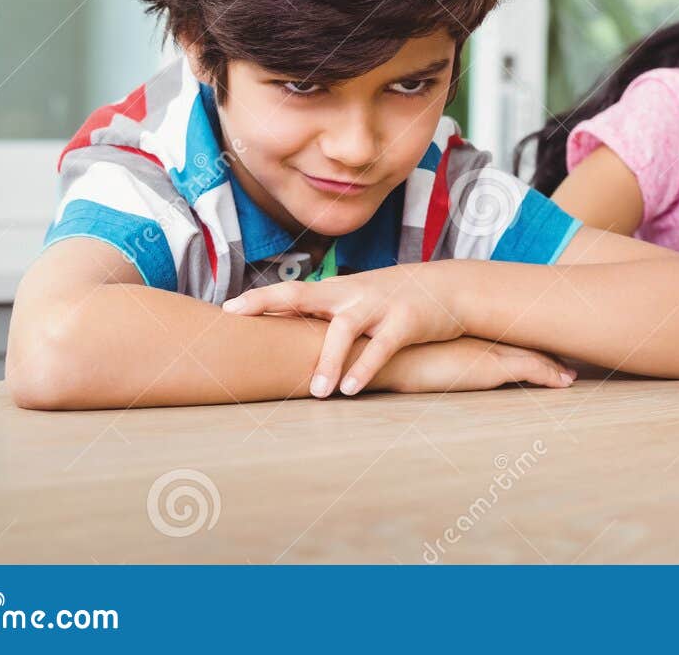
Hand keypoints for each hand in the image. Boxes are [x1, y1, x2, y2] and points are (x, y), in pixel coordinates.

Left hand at [222, 265, 465, 396]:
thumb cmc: (396, 299)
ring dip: (328, 361)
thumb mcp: (361, 300)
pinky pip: (382, 347)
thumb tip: (291, 335)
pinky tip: (351, 389)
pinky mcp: (406, 321)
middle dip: (268, 302)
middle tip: (237, 317)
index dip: (259, 297)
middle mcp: (352, 293)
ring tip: (317, 392)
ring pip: (344, 329)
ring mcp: (379, 305)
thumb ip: (330, 315)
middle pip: (303, 294)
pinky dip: (365, 368)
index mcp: (338, 290)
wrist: (451, 287)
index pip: (291, 289)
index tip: (227, 308)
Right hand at [376, 338, 574, 392]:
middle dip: (548, 348)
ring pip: (533, 355)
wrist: (380, 353)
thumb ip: (417, 353)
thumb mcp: (406, 352)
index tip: (542, 341)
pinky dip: (550, 376)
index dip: (524, 337)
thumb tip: (415, 362)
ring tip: (573, 374)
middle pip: (524, 340)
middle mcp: (480, 337)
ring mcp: (486, 350)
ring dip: (555, 365)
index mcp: (463, 331)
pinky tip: (566, 383)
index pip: (503, 333)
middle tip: (571, 357)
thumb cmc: (383, 355)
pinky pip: (530, 370)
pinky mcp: (488, 367)